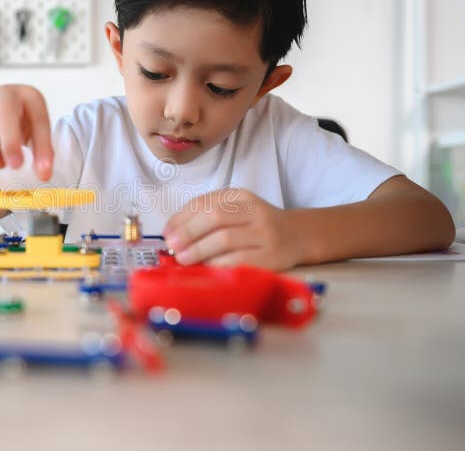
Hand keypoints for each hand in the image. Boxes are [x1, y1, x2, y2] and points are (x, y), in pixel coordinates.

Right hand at [0, 84, 52, 180]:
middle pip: (6, 112)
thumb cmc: (21, 125)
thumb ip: (42, 155)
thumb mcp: (36, 137)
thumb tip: (44, 175)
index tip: (42, 173)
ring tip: (0, 165)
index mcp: (30, 96)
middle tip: (15, 166)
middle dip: (10, 142)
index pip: (39, 119)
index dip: (42, 147)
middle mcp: (6, 93)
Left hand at [162, 188, 303, 270]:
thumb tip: (172, 233)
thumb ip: (205, 217)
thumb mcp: (234, 211)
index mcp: (240, 196)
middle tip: (173, 246)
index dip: (182, 218)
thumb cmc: (255, 226)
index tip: (167, 232)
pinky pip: (239, 260)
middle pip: (215, 217)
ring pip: (226, 239)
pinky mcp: (271, 257)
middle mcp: (254, 211)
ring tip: (184, 259)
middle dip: (188, 232)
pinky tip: (207, 267)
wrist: (297, 236)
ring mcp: (265, 234)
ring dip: (199, 250)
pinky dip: (218, 264)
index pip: (205, 202)